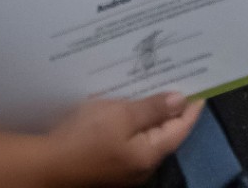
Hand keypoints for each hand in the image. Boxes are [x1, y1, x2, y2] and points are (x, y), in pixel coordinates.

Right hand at [46, 93, 202, 186]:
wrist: (46, 164)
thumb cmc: (85, 138)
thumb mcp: (121, 116)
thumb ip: (152, 108)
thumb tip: (181, 100)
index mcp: (150, 154)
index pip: (181, 128)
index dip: (192, 107)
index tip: (201, 85)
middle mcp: (142, 165)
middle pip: (165, 133)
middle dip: (172, 108)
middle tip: (178, 80)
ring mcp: (124, 167)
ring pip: (146, 135)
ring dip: (151, 113)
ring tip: (154, 87)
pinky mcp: (107, 163)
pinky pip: (129, 138)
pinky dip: (133, 121)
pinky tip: (127, 105)